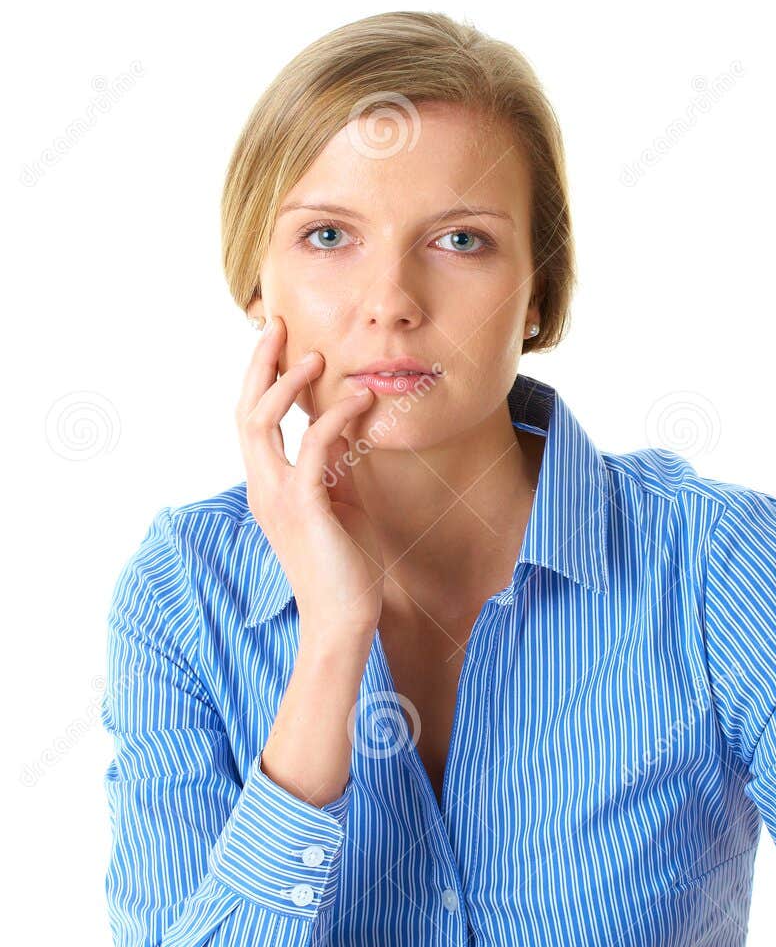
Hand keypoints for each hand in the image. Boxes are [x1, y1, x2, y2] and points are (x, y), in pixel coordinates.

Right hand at [236, 314, 384, 638]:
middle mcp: (263, 488)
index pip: (252, 422)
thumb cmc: (346, 568)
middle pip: (245, 411)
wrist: (344, 621)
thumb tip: (346, 427)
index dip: (260, 380)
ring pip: (261, 423)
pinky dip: (335, 418)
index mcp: (268, 487)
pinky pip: (314, 448)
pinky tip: (359, 401)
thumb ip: (336, 467)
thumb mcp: (340, 505)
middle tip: (277, 326)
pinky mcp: (305, 508)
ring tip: (316, 358)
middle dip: (260, 365)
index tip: (278, 344)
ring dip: (287, 384)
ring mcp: (278, 498)